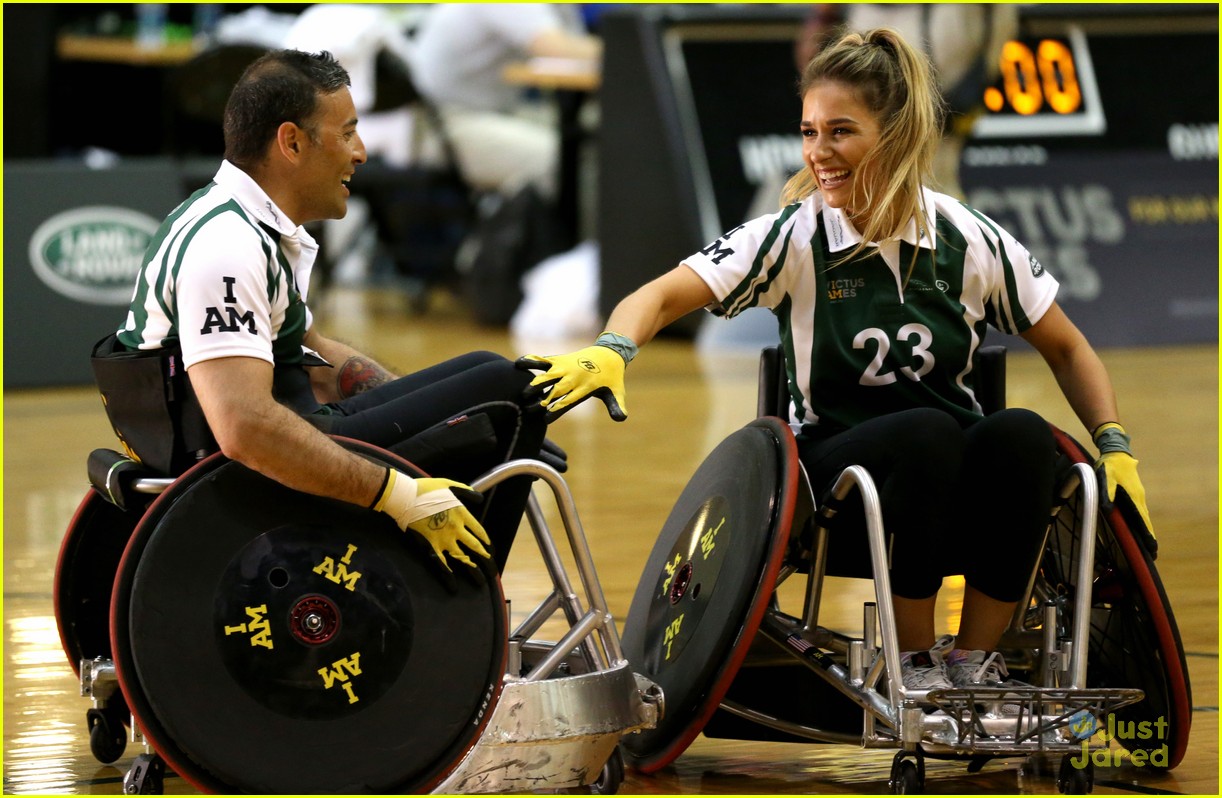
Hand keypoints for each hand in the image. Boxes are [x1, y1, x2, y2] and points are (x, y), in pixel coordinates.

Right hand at [373, 469, 490, 570]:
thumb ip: (465, 492)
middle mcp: (456, 529)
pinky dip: (448, 577)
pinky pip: (441, 565)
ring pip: (463, 559)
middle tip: (492, 570)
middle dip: (486, 560)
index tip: (491, 551)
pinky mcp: (430, 547)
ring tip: (482, 581)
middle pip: (476, 548)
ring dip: (473, 571)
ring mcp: (443, 539)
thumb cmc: (425, 489)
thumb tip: (479, 498)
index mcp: (461, 514)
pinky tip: (454, 587)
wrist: (404, 497)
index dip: (487, 543)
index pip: (480, 532)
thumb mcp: (449, 485)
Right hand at [517, 344, 628, 422]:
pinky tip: (516, 364)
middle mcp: (573, 377)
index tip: (546, 419)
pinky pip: (542, 360)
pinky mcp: (558, 359)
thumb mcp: (616, 392)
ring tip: (522, 393)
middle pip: (555, 390)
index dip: (557, 410)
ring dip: (535, 384)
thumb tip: (622, 418)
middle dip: (542, 400)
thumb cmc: (611, 377)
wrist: (609, 353)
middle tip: (528, 410)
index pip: (569, 401)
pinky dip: (530, 361)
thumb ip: (616, 406)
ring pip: (546, 376)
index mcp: (585, 387)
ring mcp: (565, 367)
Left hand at [1093, 423, 1154, 537]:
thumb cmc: (1110, 465)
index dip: (1146, 534)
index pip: (1141, 520)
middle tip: (1153, 552)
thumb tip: (1108, 509)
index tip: (1152, 547)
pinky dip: (1143, 520)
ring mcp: (1139, 495)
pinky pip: (1141, 510)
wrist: (1117, 452)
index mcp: (1133, 496)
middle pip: (1145, 520)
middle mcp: (1139, 497)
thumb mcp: (1105, 478)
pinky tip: (1142, 526)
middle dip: (1149, 536)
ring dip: (1147, 529)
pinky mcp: (1135, 493)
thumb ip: (1106, 493)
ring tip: (1150, 543)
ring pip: (1144, 516)